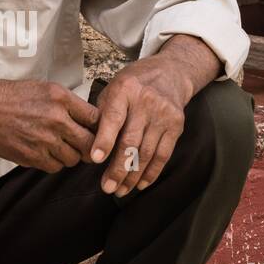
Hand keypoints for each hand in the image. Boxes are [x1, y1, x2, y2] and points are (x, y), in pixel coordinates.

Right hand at [0, 78, 99, 172]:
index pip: (95, 118)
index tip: (95, 132)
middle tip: (84, 147)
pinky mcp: (32, 156)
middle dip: (89, 147)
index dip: (98, 128)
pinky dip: (53, 163)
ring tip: (58, 148)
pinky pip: (55, 167)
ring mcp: (44, 139)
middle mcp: (56, 118)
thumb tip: (88, 120)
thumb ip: (66, 104)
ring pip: (73, 158)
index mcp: (60, 98)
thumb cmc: (8, 96)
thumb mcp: (42, 88)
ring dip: (69, 156)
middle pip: (89, 143)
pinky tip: (44, 153)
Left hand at [89, 55, 193, 196]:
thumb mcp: (113, 89)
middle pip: (131, 141)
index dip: (104, 140)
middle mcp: (146, 102)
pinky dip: (152, 172)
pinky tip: (140, 184)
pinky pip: (164, 155)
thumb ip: (101, 115)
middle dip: (118, 168)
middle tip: (107, 187)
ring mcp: (163, 115)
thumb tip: (87, 146)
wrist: (170, 73)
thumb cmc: (133, 84)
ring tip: (120, 190)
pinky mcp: (176, 126)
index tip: (95, 159)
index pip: (113, 118)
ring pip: (147, 152)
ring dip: (133, 176)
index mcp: (125, 90)